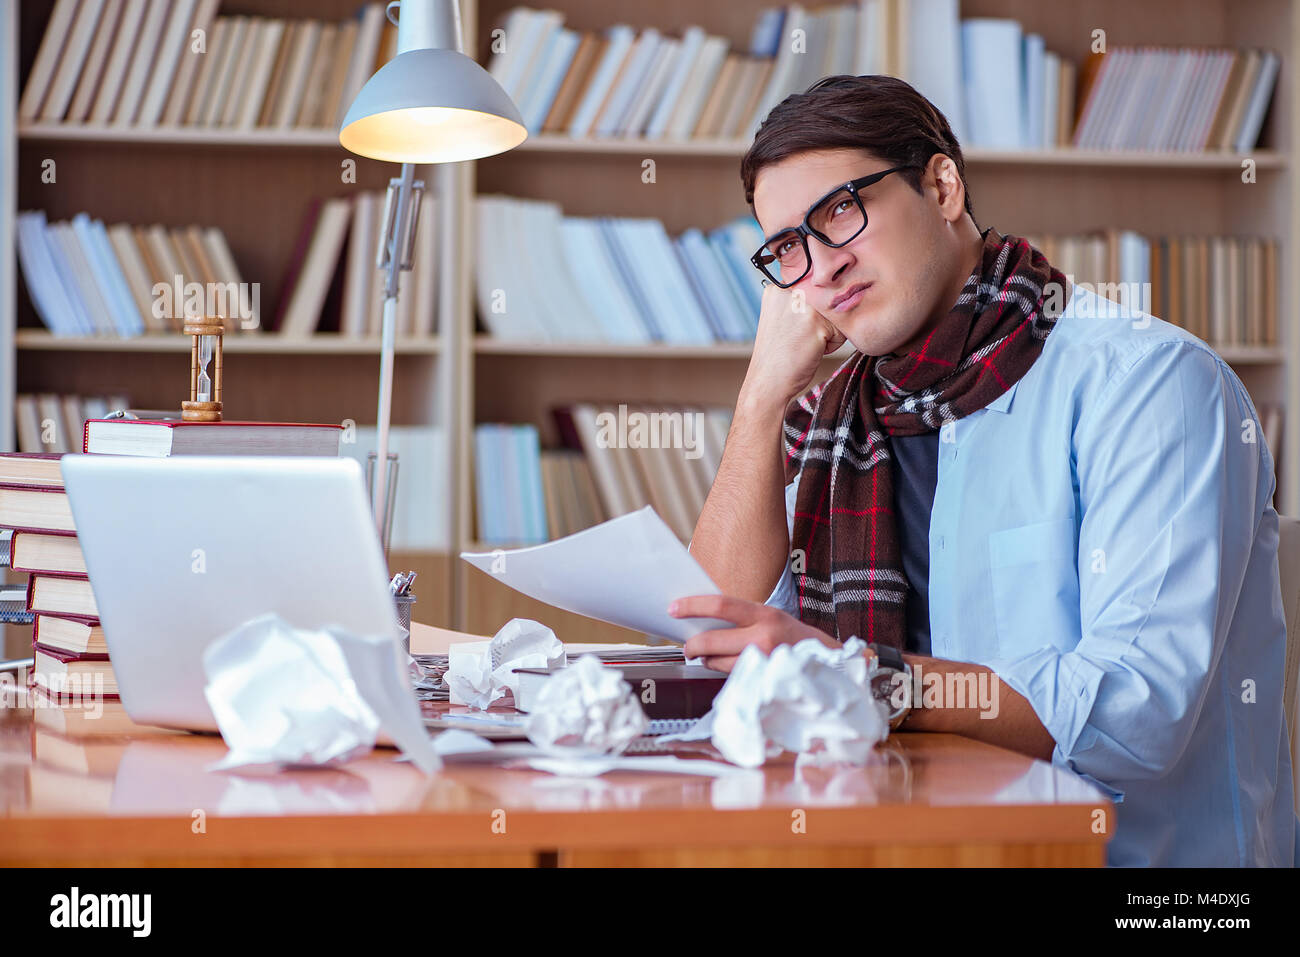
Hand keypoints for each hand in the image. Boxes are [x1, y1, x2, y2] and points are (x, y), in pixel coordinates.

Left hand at [668, 593, 841, 672]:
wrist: (831, 666)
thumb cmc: (797, 640)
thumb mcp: (774, 618)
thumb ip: (745, 619)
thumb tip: (704, 620)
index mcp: (765, 615)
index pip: (721, 605)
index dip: (693, 606)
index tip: (673, 608)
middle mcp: (764, 637)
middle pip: (712, 640)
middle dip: (692, 645)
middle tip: (687, 647)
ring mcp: (763, 662)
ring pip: (718, 662)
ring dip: (706, 661)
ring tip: (707, 657)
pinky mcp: (761, 683)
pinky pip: (731, 676)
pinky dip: (723, 670)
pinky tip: (726, 665)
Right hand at [743, 282, 846, 406]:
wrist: (767, 382)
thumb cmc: (778, 355)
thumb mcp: (783, 317)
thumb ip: (801, 302)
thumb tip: (837, 296)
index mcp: (778, 288)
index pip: (814, 293)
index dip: (811, 315)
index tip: (794, 330)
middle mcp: (790, 292)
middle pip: (826, 303)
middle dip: (819, 323)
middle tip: (797, 339)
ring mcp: (803, 306)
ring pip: (835, 317)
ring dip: (826, 334)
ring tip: (803, 344)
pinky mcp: (817, 323)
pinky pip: (840, 332)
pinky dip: (830, 346)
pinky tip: (809, 351)